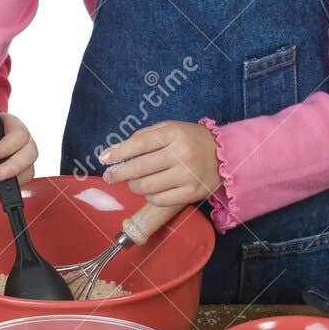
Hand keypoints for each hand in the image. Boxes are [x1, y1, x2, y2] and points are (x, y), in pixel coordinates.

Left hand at [0, 113, 37, 193]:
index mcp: (11, 124)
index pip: (19, 133)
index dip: (7, 146)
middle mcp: (21, 140)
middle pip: (31, 152)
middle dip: (15, 166)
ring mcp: (22, 157)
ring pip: (29, 169)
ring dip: (13, 180)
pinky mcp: (19, 172)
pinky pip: (22, 181)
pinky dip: (9, 188)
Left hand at [100, 121, 221, 210]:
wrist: (224, 154)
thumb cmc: (190, 140)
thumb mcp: (169, 129)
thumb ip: (143, 137)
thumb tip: (113, 152)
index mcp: (174, 134)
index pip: (140, 143)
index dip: (119, 152)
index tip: (104, 159)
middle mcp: (181, 154)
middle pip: (140, 167)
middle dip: (119, 173)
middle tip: (109, 176)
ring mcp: (187, 176)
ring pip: (147, 186)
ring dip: (134, 186)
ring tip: (133, 182)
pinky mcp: (192, 193)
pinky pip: (160, 200)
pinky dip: (149, 196)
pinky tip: (150, 190)